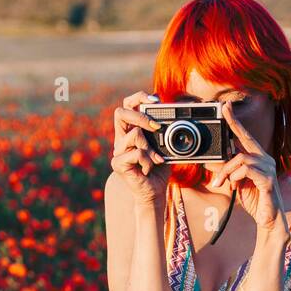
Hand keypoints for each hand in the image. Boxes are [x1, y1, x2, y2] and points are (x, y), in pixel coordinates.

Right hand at [110, 91, 168, 205]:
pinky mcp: (118, 163)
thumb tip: (172, 113)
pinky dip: (148, 161)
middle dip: (140, 116)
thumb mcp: (164, 146)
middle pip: (120, 112)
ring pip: (134, 134)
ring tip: (155, 160)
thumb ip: (163, 130)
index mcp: (130, 131)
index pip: (127, 105)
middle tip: (156, 127)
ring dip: (150, 147)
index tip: (155, 99)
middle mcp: (121, 139)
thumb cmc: (159, 169)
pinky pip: (136, 153)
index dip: (138, 97)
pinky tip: (148, 169)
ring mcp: (118, 151)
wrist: (155, 192)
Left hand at [208, 100, 286, 231]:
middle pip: (245, 138)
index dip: (236, 121)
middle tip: (223, 109)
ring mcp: (268, 168)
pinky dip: (236, 177)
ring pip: (241, 158)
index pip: (245, 136)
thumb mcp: (234, 183)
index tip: (227, 107)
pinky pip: (246, 170)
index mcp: (257, 158)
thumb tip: (208, 162)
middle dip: (234, 123)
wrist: (267, 219)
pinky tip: (234, 186)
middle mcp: (264, 159)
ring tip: (221, 183)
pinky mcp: (267, 179)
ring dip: (226, 170)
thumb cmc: (254, 200)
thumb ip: (224, 171)